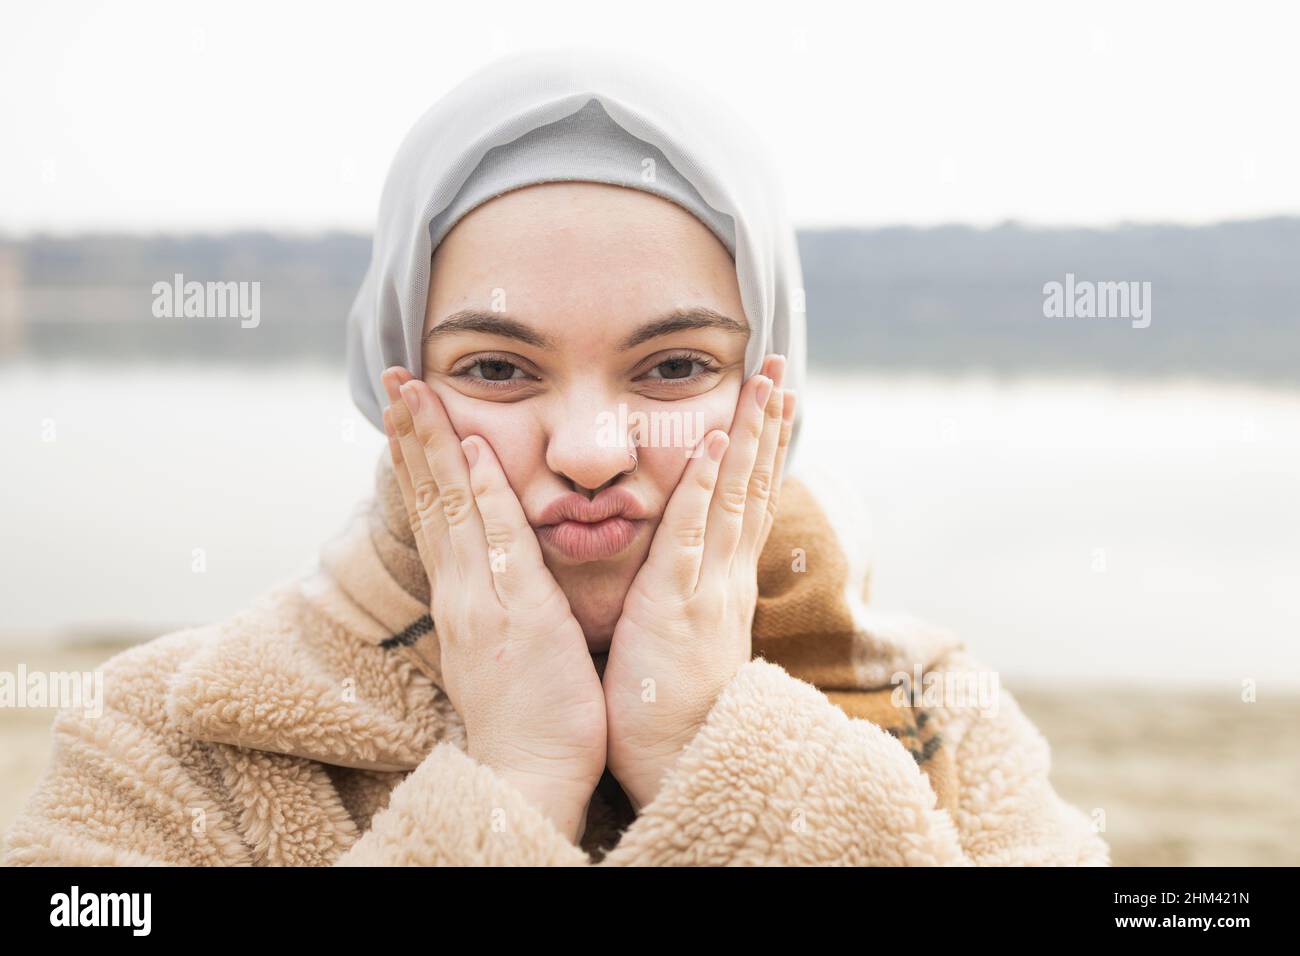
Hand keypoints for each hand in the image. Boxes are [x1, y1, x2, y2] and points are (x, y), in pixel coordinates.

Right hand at [381, 367, 606, 842]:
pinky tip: (477, 452)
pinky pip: (500, 544)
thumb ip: (497, 599)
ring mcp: (482, 603)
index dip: (418, 460)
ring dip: (434, 447)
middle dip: (412, 436)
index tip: (408, 411)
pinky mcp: (517, 616)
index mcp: (460, 598)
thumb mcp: (504, 644)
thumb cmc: (530, 713)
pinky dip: (485, 496)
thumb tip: (496, 564)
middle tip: (395, 378)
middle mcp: (460, 593)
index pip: (432, 514)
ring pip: (451, 510)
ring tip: (416, 393)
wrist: (530, 775)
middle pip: (429, 500)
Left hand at [603, 354, 795, 810]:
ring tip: (765, 382)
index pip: (746, 505)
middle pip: (753, 486)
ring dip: (750, 435)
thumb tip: (682, 573)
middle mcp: (726, 577)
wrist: (676, 765)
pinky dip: (705, 485)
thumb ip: (685, 599)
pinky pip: (695, 532)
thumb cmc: (666, 709)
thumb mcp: (680, 641)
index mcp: (722, 585)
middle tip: (780, 368)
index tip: (772, 406)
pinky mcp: (679, 603)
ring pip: (736, 496)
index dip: (760, 452)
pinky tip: (712, 441)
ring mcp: (709, 587)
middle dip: (767, 425)